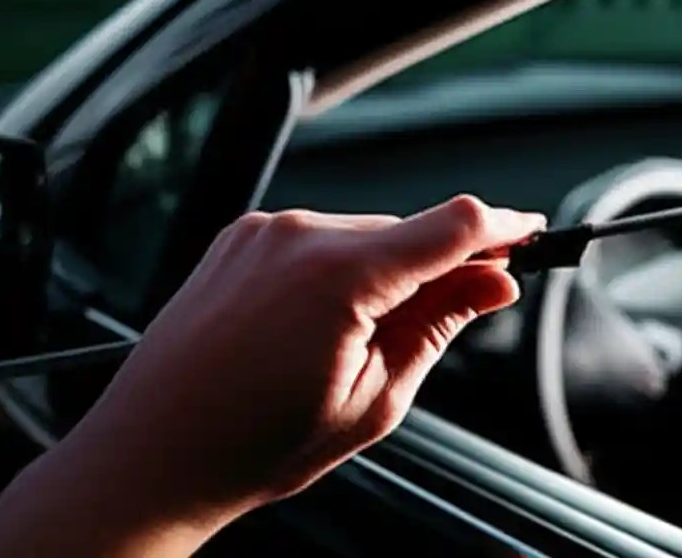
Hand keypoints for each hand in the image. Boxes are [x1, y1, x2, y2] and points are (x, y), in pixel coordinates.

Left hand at [0, 195, 543, 555]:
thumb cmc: (249, 445)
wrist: (148, 458)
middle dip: (444, 265)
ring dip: (390, 272)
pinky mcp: (241, 239)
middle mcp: (296, 235)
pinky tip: (330, 324)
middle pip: (409, 231)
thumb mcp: (374, 399)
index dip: (504, 226)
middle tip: (462, 314)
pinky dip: (345, 269)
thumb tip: (494, 283)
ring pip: (365, 235)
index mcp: (338, 275)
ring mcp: (262, 233)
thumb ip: (440, 325)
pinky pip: (320, 239)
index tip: (532, 234)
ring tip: (363, 347)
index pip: (451, 224)